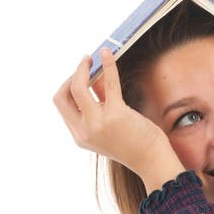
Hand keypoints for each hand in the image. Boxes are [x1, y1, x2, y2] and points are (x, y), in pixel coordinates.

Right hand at [52, 49, 183, 192]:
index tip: (80, 76)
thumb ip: (98, 104)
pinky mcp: (116, 114)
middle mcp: (84, 131)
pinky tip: (107, 53)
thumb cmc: (133, 142)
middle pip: (61, 96)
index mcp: (80, 136)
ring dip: (82, 68)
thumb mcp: (108, 126)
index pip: (62, 105)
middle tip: (84, 66)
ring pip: (77, 87)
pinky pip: (108, 81)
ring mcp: (98, 123)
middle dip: (71, 76)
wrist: (151, 160)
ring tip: (92, 57)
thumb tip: (95, 76)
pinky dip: (108, 64)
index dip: (67, 86)